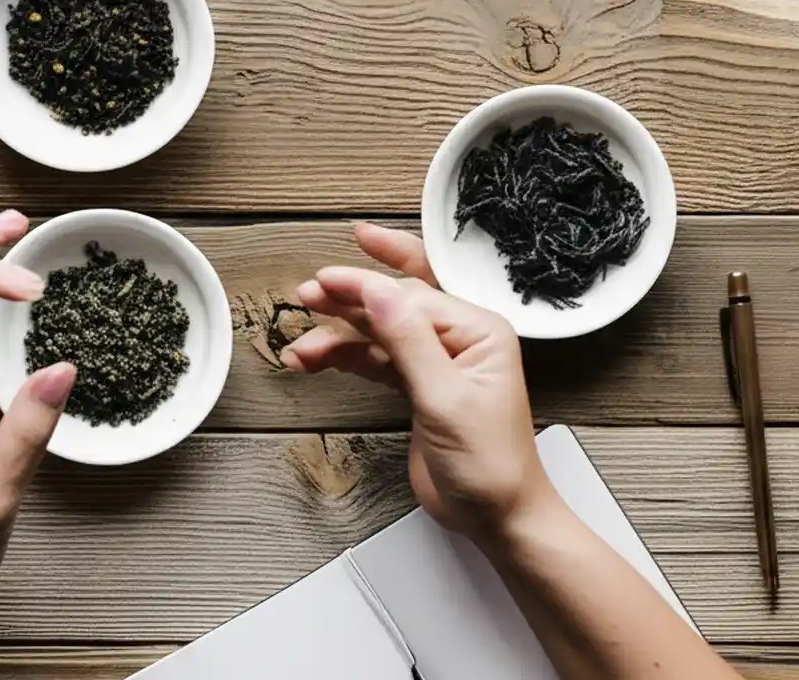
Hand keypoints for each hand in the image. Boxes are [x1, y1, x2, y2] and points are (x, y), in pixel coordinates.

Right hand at [281, 223, 554, 539]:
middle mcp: (459, 339)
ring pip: (378, 333)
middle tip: (308, 293)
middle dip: (349, 298)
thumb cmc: (490, 464)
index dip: (365, 285)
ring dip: (338, 337)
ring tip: (301, 347)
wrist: (497, 518)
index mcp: (479, 331)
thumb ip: (408, 341)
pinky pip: (375, 361)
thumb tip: (376, 289)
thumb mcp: (445, 399)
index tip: (325, 280)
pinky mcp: (417, 387)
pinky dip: (344, 360)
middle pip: (395, 303)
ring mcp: (435, 363)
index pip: (413, 295)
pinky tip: (313, 361)